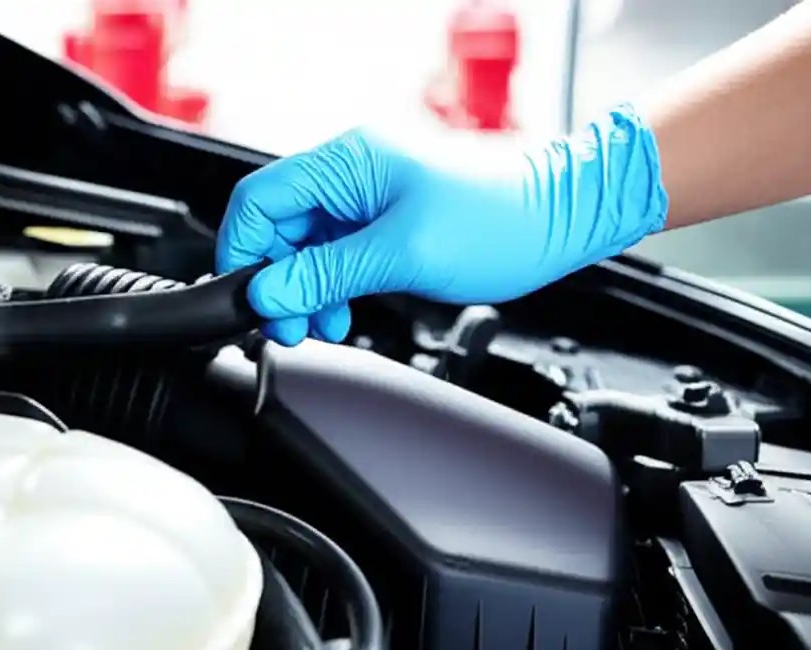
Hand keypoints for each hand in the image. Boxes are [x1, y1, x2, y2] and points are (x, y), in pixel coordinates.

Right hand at [216, 104, 668, 345]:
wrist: (566, 216)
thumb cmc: (502, 220)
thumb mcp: (402, 256)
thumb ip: (325, 276)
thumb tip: (267, 294)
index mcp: (347, 161)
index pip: (258, 200)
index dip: (244, 253)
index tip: (251, 300)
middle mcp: (351, 171)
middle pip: (277, 226)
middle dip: (277, 281)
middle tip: (289, 327)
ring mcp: (367, 193)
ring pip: (304, 244)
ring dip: (304, 289)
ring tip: (321, 326)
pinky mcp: (384, 216)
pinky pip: (334, 251)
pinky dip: (329, 285)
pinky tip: (341, 311)